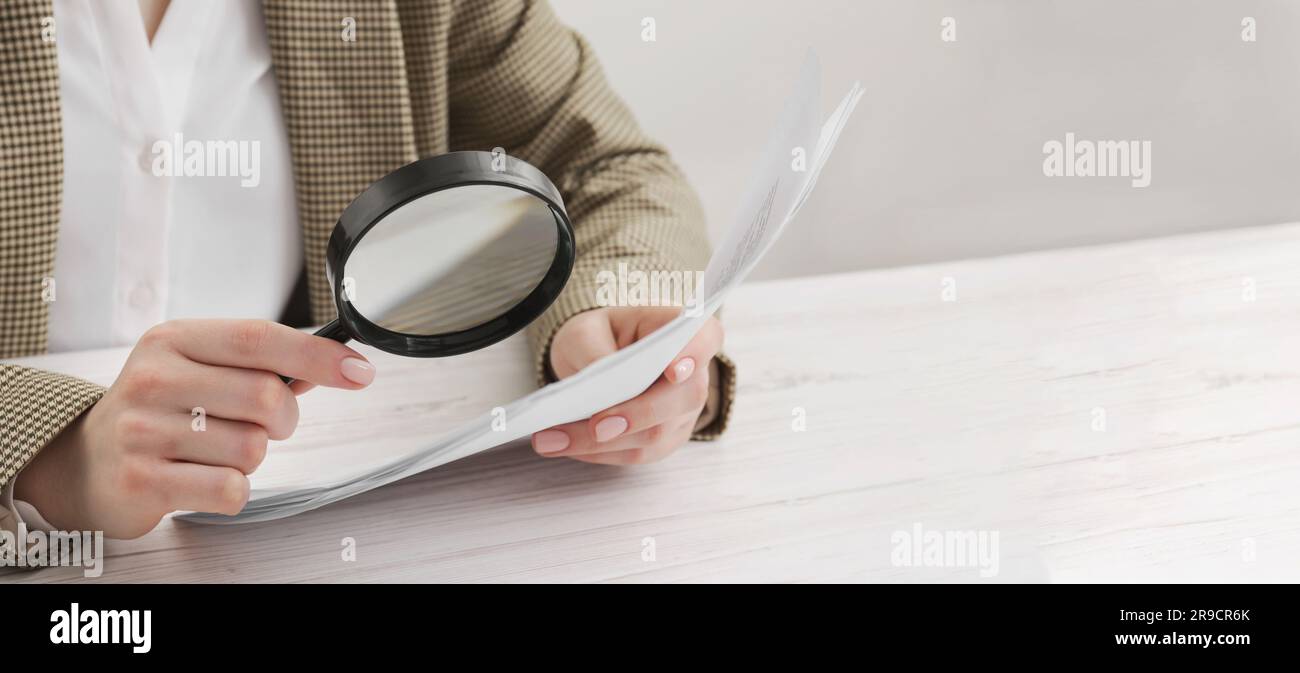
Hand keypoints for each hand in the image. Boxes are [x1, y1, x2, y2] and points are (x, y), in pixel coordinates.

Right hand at [15, 319, 375, 537]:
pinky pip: (230, 489)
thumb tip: (341, 363)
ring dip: (251, 458)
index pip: (259, 338)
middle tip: (264, 426)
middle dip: (284, 419)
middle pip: (268, 397)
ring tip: (214, 451)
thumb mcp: (198, 368)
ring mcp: (142, 430)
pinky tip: (202, 479)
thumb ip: (262, 363)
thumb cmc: (161, 411)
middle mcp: (154, 378)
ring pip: (253, 448)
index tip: (360, 371)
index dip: (317, 354)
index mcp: (173, 340)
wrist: (85, 464)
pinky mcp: (141, 480)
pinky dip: (233, 490)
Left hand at [531, 307, 722, 464]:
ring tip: (549, 438)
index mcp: (680, 332)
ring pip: (655, 435)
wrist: (594, 358)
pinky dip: (594, 452)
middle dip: (637, 415)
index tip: (674, 370)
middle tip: (596, 426)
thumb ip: (596, 353)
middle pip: (682, 398)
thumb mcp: (586, 331)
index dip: (695, 354)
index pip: (705, 337)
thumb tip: (602, 390)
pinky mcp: (663, 441)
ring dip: (599, 442)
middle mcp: (693, 375)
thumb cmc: (598, 337)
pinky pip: (634, 454)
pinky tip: (560, 445)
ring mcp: (682, 413)